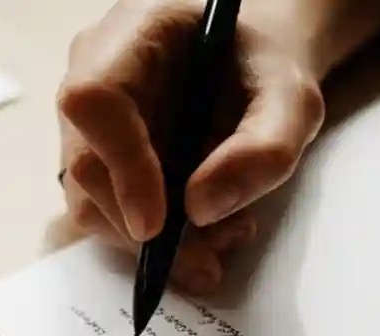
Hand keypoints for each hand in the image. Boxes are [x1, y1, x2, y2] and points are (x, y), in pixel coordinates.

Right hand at [57, 0, 325, 295]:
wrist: (253, 56)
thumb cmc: (268, 62)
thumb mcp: (293, 97)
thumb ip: (263, 149)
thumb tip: (200, 211)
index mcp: (135, 32)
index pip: (96, 100)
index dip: (121, 166)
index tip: (157, 225)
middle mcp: (93, 73)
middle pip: (86, 164)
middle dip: (141, 228)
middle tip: (209, 259)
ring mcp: (87, 118)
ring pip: (89, 198)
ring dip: (149, 241)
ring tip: (220, 240)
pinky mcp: (98, 156)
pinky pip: (106, 208)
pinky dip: (152, 237)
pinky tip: (203, 231)